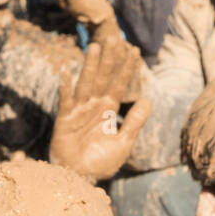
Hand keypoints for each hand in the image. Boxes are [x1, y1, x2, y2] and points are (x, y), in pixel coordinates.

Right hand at [50, 38, 151, 182]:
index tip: (135, 50)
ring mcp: (79, 110)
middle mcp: (94, 106)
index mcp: (108, 110)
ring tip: (95, 47)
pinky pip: (66, 100)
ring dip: (90, 66)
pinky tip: (65, 71)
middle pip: (103, 78)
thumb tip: (149, 100)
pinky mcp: (65, 119)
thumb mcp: (123, 142)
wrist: (80, 177)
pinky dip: (65, 86)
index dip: (127, 68)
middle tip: (116, 38)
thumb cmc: (100, 161)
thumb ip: (134, 122)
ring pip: (86, 83)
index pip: (119, 84)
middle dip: (110, 59)